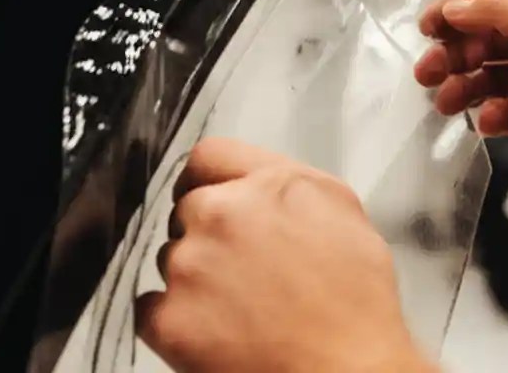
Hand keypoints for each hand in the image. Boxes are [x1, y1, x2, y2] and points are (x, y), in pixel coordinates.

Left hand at [136, 138, 432, 372]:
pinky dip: (176, 320)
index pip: (210, 156)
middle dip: (209, 234)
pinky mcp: (167, 316)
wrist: (347, 371)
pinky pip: (151, 308)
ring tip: (242, 309)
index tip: (211, 198)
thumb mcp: (345, 213)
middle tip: (243, 270)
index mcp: (271, 183)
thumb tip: (261, 183)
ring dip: (195, 278)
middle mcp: (223, 213)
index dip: (210, 180)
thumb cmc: (356, 305)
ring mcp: (190, 265)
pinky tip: (218, 332)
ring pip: (171, 259)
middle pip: (188, 209)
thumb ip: (294, 183)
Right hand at [414, 0, 507, 181]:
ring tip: (447, 100)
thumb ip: (500, 12)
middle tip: (428, 71)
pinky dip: (488, 117)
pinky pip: (498, 112)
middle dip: (449, 54)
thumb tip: (456, 6)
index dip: (453, 10)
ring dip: (460, 88)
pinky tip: (489, 120)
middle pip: (476, 40)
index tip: (428, 27)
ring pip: (482, 79)